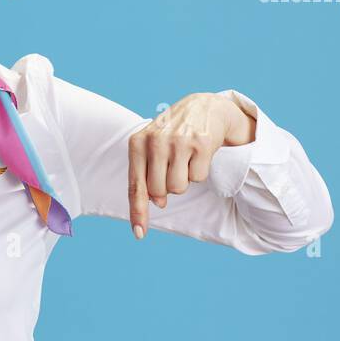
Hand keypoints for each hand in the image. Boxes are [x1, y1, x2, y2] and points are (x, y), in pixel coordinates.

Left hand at [127, 92, 253, 239]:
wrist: (203, 106)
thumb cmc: (172, 133)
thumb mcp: (152, 148)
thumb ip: (148, 176)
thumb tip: (158, 203)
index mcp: (137, 143)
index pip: (136, 185)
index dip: (138, 212)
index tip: (139, 234)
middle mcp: (156, 141)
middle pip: (159, 191)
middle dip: (167, 189)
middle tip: (173, 168)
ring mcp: (180, 141)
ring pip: (179, 187)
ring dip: (184, 180)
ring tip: (185, 160)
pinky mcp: (202, 143)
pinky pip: (198, 177)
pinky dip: (199, 171)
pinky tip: (198, 154)